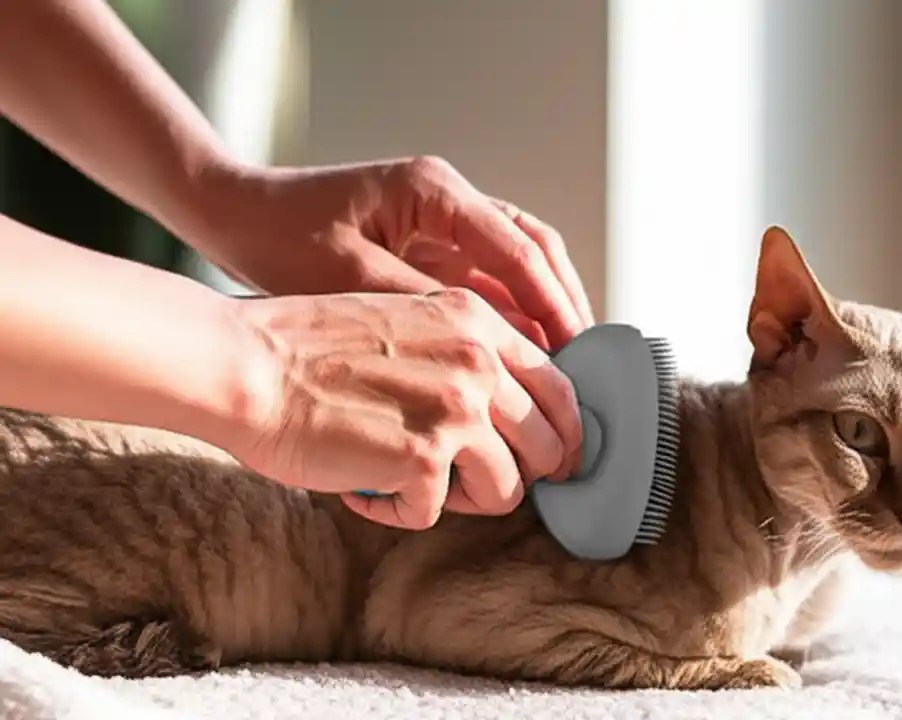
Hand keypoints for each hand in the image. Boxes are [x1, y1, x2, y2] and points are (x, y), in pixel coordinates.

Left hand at [189, 157, 593, 350]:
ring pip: (516, 263)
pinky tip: (518, 354)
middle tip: (583, 360)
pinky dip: (508, 313)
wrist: (233, 213)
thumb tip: (490, 349)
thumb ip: (423, 307)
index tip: (576, 350)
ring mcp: (442, 219)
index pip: (519, 249)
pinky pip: (486, 277)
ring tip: (563, 363)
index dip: (553, 304)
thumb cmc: (278, 237)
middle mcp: (450, 198)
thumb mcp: (351, 278)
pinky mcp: (428, 243)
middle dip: (562, 303)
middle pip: (533, 248)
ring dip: (541, 309)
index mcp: (436, 191)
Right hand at [224, 287, 583, 529]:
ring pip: (508, 490)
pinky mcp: (424, 460)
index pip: (560, 387)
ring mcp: (457, 410)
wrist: (246, 365)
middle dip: (521, 476)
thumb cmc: (307, 349)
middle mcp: (479, 362)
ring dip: (460, 499)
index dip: (563, 432)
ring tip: (408, 483)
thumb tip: (509, 413)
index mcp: (478, 322)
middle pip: (551, 446)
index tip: (553, 458)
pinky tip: (362, 488)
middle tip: (476, 486)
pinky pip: (435, 514)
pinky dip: (396, 512)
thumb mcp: (407, 321)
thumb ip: (464, 356)